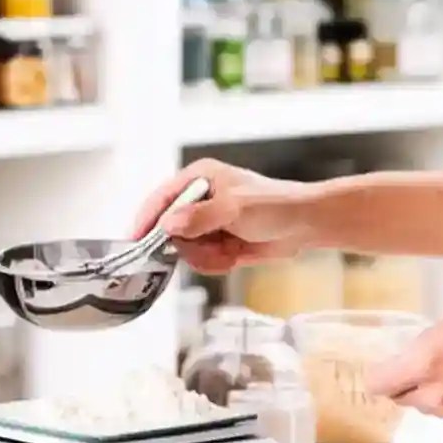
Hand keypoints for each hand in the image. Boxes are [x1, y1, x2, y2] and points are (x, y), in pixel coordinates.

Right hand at [132, 159, 314, 273]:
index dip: (147, 220)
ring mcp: (206, 223)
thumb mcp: (235, 208)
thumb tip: (168, 225)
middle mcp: (198, 200)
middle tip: (212, 245)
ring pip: (185, 250)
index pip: (161, 199)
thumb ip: (200, 217)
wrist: (305, 226)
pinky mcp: (216, 242)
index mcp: (198, 179)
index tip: (137, 240)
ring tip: (230, 249)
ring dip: (207, 257)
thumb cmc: (275, 205)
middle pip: (169, 231)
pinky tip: (235, 255)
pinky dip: (216, 263)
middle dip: (189, 246)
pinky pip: (201, 261)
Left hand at [366, 301, 442, 432]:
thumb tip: (413, 360)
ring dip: (441, 393)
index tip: (389, 367)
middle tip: (438, 362)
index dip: (382, 375)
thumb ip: (429, 344)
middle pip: (405, 398)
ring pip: (434, 408)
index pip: (379, 383)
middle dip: (412, 383)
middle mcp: (438, 397)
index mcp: (426, 364)